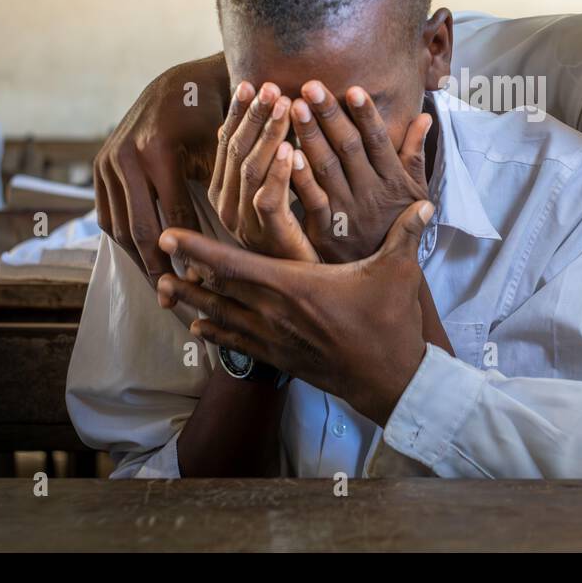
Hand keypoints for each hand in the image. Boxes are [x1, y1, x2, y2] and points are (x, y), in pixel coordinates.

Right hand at [94, 52, 229, 283]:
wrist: (182, 86)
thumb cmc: (218, 120)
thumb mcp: (227, 152)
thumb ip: (225, 193)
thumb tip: (226, 250)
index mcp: (159, 151)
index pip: (174, 218)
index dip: (187, 253)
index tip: (200, 284)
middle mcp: (126, 156)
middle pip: (139, 228)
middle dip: (156, 267)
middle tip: (171, 299)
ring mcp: (107, 160)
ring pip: (118, 225)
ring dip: (136, 258)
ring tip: (158, 286)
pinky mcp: (99, 165)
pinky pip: (107, 213)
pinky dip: (124, 238)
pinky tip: (143, 259)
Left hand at [156, 201, 433, 425]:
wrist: (391, 380)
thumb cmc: (391, 323)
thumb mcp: (398, 271)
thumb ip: (405, 233)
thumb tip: (425, 202)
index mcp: (295, 284)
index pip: (235, 262)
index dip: (199, 248)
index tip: (169, 236)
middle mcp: (276, 312)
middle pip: (218, 290)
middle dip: (186, 272)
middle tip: (156, 259)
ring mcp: (276, 339)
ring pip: (222, 318)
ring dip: (193, 303)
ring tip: (165, 290)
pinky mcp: (283, 359)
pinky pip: (239, 345)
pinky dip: (216, 334)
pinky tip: (198, 329)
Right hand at [207, 81, 316, 262]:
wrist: (306, 280)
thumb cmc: (293, 228)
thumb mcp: (274, 186)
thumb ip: (266, 154)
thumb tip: (268, 105)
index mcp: (222, 191)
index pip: (224, 143)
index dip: (237, 113)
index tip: (248, 83)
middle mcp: (226, 206)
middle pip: (235, 151)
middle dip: (252, 116)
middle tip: (268, 86)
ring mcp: (244, 222)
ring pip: (251, 170)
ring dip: (269, 135)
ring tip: (284, 105)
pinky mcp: (268, 236)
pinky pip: (269, 199)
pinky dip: (281, 173)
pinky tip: (294, 150)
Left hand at [289, 82, 430, 262]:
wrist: (386, 279)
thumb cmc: (396, 227)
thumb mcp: (415, 193)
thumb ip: (415, 155)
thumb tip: (425, 117)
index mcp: (394, 182)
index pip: (380, 142)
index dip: (367, 116)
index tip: (353, 90)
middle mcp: (371, 194)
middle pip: (348, 149)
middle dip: (330, 116)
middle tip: (311, 86)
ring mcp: (347, 211)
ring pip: (326, 168)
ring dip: (310, 136)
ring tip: (294, 106)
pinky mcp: (325, 228)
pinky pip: (310, 198)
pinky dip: (299, 176)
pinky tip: (286, 151)